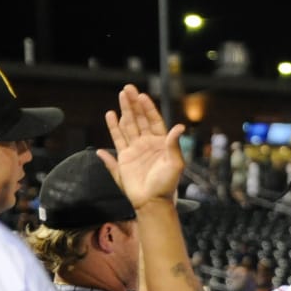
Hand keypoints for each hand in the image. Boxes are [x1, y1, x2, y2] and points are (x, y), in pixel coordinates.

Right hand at [100, 84, 185, 208]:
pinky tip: (110, 115)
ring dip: (124, 111)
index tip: (142, 95)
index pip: (153, 121)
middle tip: (128, 88)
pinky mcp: (124, 158)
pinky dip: (113, 127)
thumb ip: (175, 145)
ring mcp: (135, 150)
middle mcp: (147, 144)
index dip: (148, 108)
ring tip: (121, 96)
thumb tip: (180, 127)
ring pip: (128, 126)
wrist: (152, 202)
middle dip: (133, 104)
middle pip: (139, 119)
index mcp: (161, 144)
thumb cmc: (167, 185)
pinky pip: (117, 139)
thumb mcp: (176, 164)